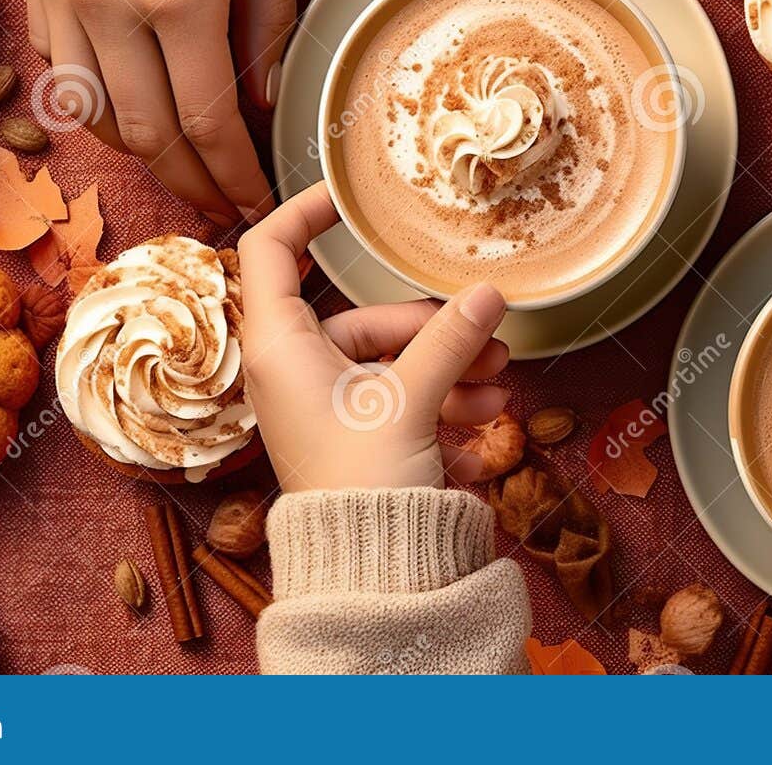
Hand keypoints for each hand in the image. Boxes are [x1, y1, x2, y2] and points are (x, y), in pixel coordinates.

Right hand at [19, 0, 293, 224]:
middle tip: (221, 205)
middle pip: (146, 133)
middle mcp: (107, 1)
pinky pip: (59, 65)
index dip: (234, 175)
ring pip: (93, 111)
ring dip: (139, 152)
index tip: (255, 203)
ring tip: (181, 167)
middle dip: (189, 182)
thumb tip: (259, 105)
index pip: (208, 120)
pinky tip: (132, 107)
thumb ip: (268, 22)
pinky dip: (96, 100)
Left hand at [236, 184, 511, 491]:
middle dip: (433, 329)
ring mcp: (325, 405)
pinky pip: (399, 400)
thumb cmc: (362, 487)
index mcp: (280, 347)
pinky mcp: (354, 438)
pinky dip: (440, 405)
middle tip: (490, 340)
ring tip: (499, 386)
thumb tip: (488, 294)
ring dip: (449, 370)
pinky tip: (484, 422)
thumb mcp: (411, 402)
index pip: (272, 253)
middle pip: (364, 316)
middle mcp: (295, 370)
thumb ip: (449, 341)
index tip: (349, 197)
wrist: (368, 574)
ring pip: (391, 361)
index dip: (304, 213)